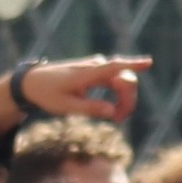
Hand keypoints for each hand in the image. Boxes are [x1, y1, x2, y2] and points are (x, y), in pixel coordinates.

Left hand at [7, 56, 151, 126]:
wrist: (32, 83)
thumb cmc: (47, 94)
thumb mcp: (65, 106)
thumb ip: (89, 109)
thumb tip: (112, 112)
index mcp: (87, 74)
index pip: (114, 67)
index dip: (133, 64)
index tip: (149, 62)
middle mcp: (94, 67)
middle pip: (124, 79)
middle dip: (128, 99)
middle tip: (119, 120)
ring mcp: (95, 68)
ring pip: (121, 80)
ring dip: (124, 98)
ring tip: (116, 118)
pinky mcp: (95, 72)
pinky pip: (114, 80)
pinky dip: (118, 94)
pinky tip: (113, 110)